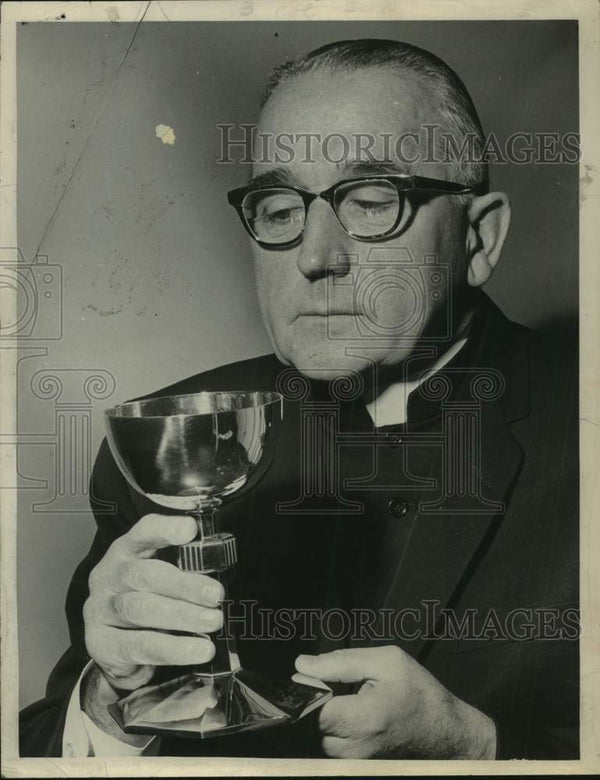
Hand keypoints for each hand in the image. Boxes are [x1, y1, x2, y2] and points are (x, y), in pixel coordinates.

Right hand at [84, 513, 223, 692]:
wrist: (115, 648)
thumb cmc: (147, 601)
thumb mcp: (162, 578)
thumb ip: (185, 568)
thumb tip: (219, 572)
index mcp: (126, 551)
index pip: (143, 533)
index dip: (165, 529)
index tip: (190, 529)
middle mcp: (109, 576)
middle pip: (146, 574)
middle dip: (185, 584)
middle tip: (216, 594)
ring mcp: (101, 610)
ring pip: (142, 609)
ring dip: (183, 616)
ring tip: (213, 621)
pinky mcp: (102, 644)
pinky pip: (141, 646)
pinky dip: (174, 648)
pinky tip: (197, 649)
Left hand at [296, 646, 495, 758]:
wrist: (445, 731)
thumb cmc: (418, 692)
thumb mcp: (385, 661)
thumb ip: (340, 662)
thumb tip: (301, 665)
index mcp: (364, 719)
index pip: (311, 708)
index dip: (307, 688)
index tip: (315, 674)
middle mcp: (355, 749)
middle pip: (311, 723)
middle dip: (319, 701)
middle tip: (342, 686)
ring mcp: (355, 763)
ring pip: (319, 735)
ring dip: (328, 715)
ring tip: (352, 701)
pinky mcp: (355, 767)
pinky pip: (331, 744)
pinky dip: (337, 727)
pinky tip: (354, 715)